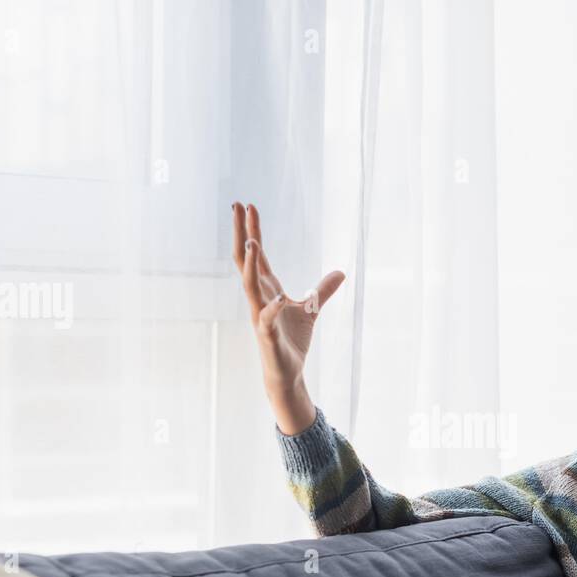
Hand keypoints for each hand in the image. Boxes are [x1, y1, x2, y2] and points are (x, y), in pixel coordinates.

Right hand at [231, 201, 344, 398]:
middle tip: (237, 206)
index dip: (253, 230)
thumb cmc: (292, 340)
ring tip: (252, 242)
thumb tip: (340, 272)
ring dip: (250, 264)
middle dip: (241, 234)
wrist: (288, 370)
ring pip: (250, 286)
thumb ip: (321, 290)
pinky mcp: (267, 334)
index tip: (248, 206)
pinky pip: (266, 318)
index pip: (257, 254)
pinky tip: (279, 297)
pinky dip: (272, 307)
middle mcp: (259, 297)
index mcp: (267, 288)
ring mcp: (260, 315)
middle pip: (245, 260)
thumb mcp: (311, 309)